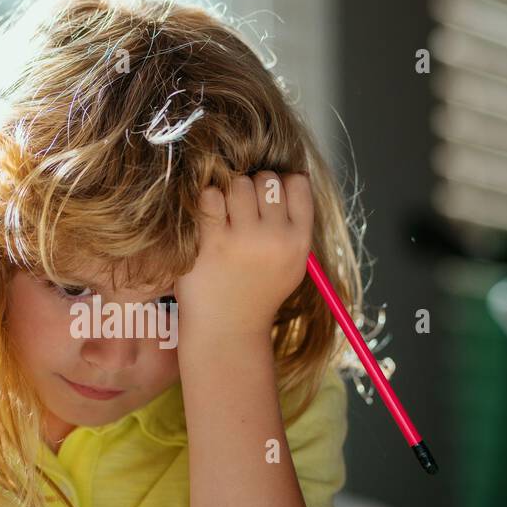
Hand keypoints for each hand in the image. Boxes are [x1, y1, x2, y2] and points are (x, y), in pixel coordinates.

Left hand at [174, 171, 313, 339]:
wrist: (228, 329)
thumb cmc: (257, 292)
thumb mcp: (292, 264)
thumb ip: (294, 225)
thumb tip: (288, 177)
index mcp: (299, 241)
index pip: (297, 183)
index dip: (279, 184)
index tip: (266, 199)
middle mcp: (275, 238)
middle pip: (266, 179)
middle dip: (252, 188)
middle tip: (242, 209)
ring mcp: (243, 240)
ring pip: (238, 183)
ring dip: (228, 193)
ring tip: (225, 214)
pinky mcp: (212, 243)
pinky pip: (210, 197)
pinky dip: (208, 202)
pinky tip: (209, 220)